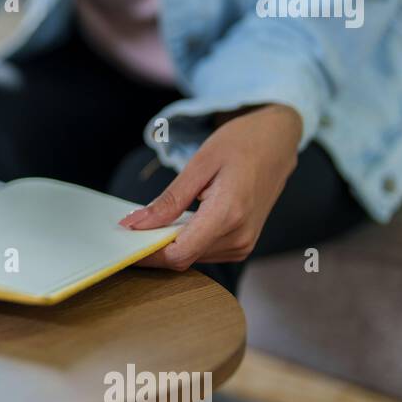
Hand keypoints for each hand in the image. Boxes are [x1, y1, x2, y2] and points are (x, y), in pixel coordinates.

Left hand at [120, 104, 301, 269]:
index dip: (147, 254)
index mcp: (228, 215)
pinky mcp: (242, 244)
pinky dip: (185, 241)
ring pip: (192, 257)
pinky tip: (176, 221)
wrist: (278, 142)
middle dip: (153, 247)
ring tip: (153, 219)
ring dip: (168, 244)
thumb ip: (169, 200)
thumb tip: (136, 224)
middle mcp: (239, 237)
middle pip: (183, 258)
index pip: (179, 254)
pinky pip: (204, 251)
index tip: (124, 244)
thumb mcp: (199, 164)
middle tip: (130, 226)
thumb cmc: (242, 144)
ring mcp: (244, 244)